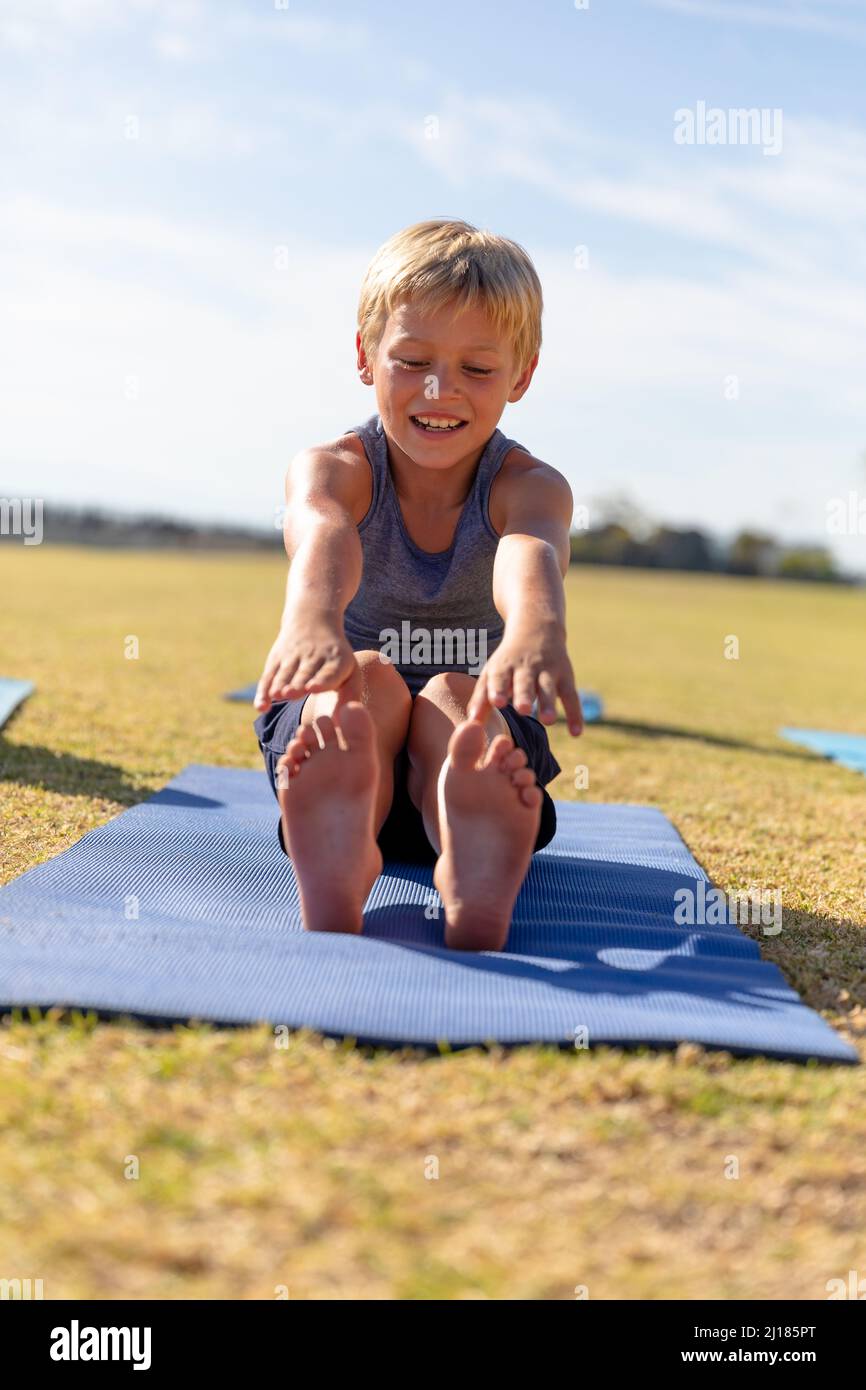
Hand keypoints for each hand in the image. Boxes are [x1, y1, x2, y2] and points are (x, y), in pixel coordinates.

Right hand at [254, 615, 359, 712]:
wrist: (312, 619)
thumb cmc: (336, 658)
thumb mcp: (350, 670)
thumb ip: (350, 695)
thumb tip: (345, 722)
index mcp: (337, 660)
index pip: (329, 671)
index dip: (321, 680)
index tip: (313, 688)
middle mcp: (314, 656)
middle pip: (305, 673)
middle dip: (298, 684)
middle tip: (291, 694)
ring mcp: (293, 656)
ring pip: (286, 673)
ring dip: (280, 684)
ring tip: (276, 695)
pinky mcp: (276, 659)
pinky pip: (269, 676)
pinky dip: (263, 692)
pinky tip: (261, 706)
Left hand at [466, 624, 582, 734]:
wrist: (537, 628)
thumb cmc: (508, 660)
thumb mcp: (492, 673)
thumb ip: (481, 699)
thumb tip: (471, 725)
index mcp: (504, 666)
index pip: (500, 677)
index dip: (498, 688)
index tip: (496, 702)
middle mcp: (526, 667)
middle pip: (525, 682)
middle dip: (524, 695)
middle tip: (522, 710)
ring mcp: (548, 671)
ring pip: (548, 687)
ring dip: (548, 703)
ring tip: (547, 721)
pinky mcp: (566, 676)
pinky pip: (571, 696)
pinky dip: (575, 714)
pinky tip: (576, 733)